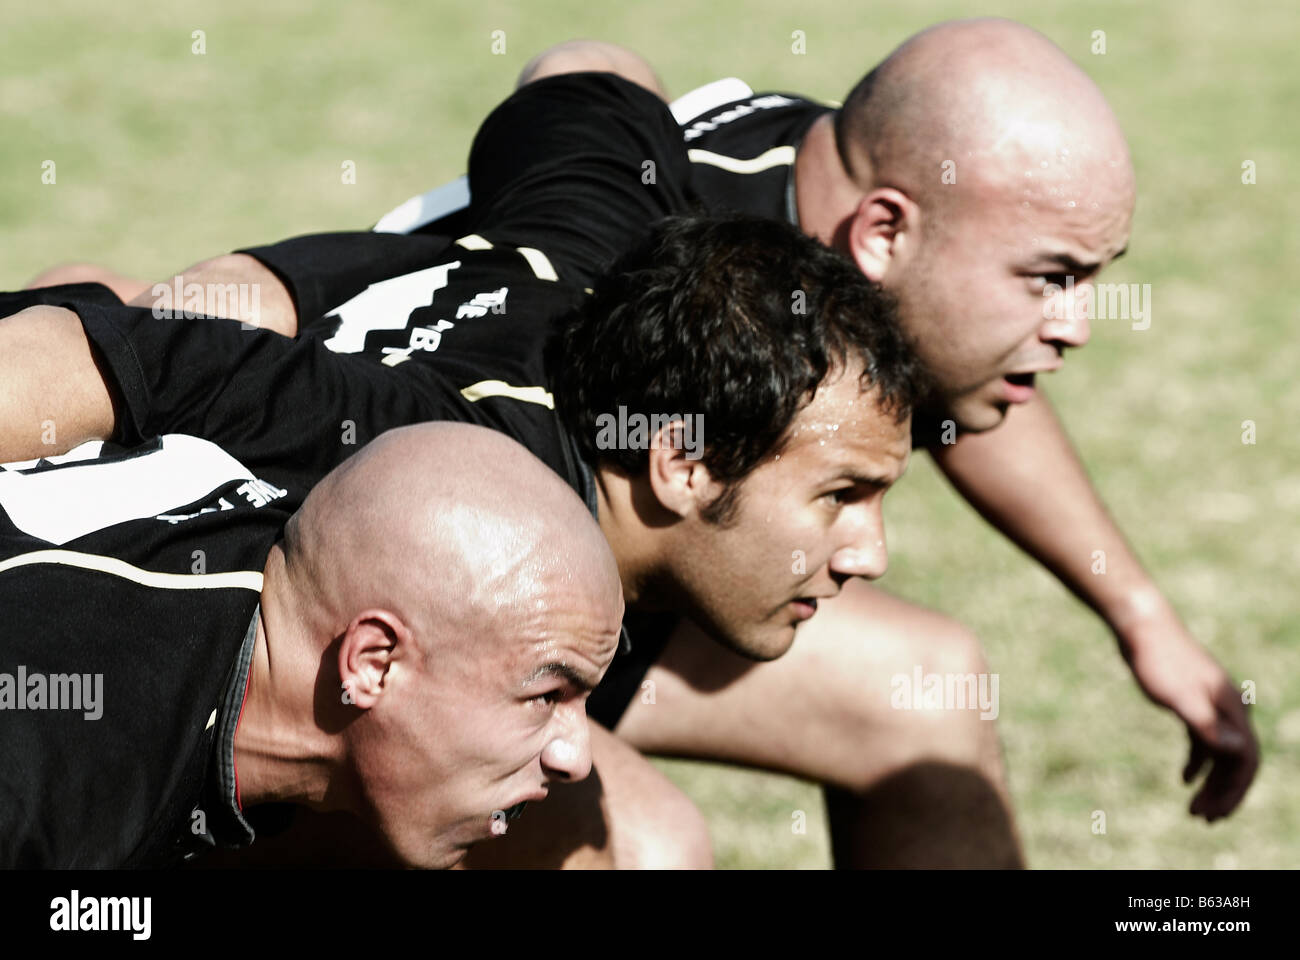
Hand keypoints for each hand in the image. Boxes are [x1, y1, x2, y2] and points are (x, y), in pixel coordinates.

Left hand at [1118, 609, 1257, 821]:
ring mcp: (1211, 706)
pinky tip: (1183, 779)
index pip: (1246, 761)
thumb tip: (1236, 751)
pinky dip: (1197, 762)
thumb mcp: (1178, 696)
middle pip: (1235, 761)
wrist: (1141, 626)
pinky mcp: (1192, 701)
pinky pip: (1203, 740)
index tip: (1215, 815)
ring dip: (1211, 782)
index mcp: (1231, 710)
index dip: (1234, 792)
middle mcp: (1228, 709)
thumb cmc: (1157, 659)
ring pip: (1220, 754)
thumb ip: (1206, 723)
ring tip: (1193, 809)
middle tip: (1202, 820)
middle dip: (1222, 794)